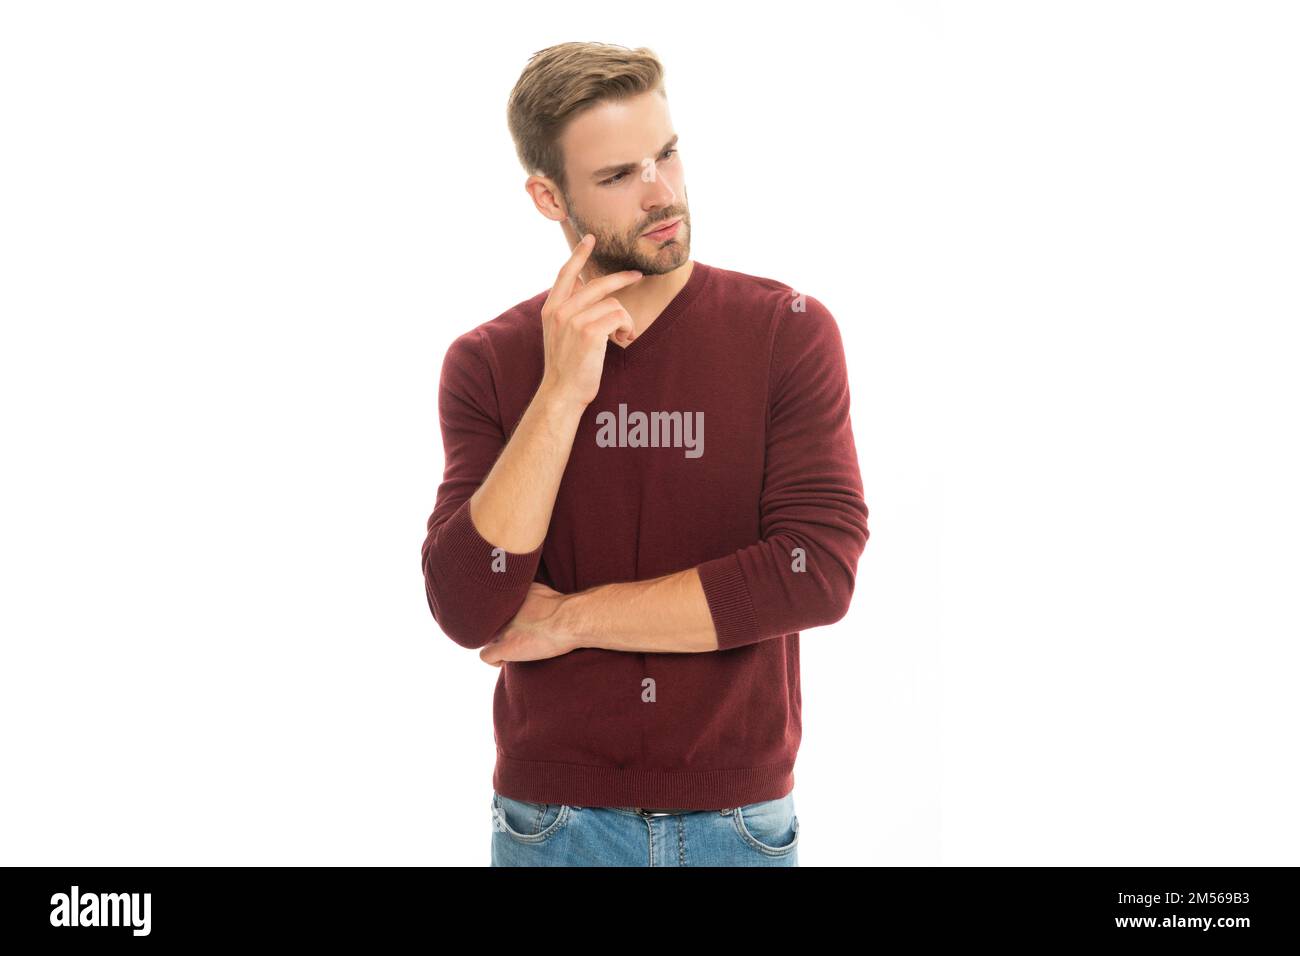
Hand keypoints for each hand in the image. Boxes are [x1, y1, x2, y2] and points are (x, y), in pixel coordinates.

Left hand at [480, 581, 578, 666]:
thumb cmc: (560, 605)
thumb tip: (520, 594)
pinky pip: (486, 656)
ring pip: (484, 638)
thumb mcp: (536, 588)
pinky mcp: (506, 647)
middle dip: (495, 629)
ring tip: (510, 646)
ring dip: (496, 643)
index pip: (486, 608)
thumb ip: (521, 591)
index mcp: (504, 598)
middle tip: (510, 634)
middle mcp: (499, 613)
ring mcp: (501, 630)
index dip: (495, 616)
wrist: (567, 620)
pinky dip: (494, 660)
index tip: (506, 621)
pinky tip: (505, 660)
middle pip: (484, 624)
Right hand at [538, 234, 642, 409]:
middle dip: (622, 278)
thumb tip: (582, 287)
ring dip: (624, 320)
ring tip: (622, 337)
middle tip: (637, 275)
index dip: (579, 255)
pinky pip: (619, 317)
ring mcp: (574, 320)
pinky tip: (623, 341)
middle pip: (598, 283)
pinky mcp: (590, 332)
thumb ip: (567, 310)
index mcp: (551, 309)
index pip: (565, 274)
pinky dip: (627, 328)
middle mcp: (560, 311)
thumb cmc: (565, 367)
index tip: (590, 239)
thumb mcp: (558, 334)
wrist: (562, 392)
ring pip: (613, 304)